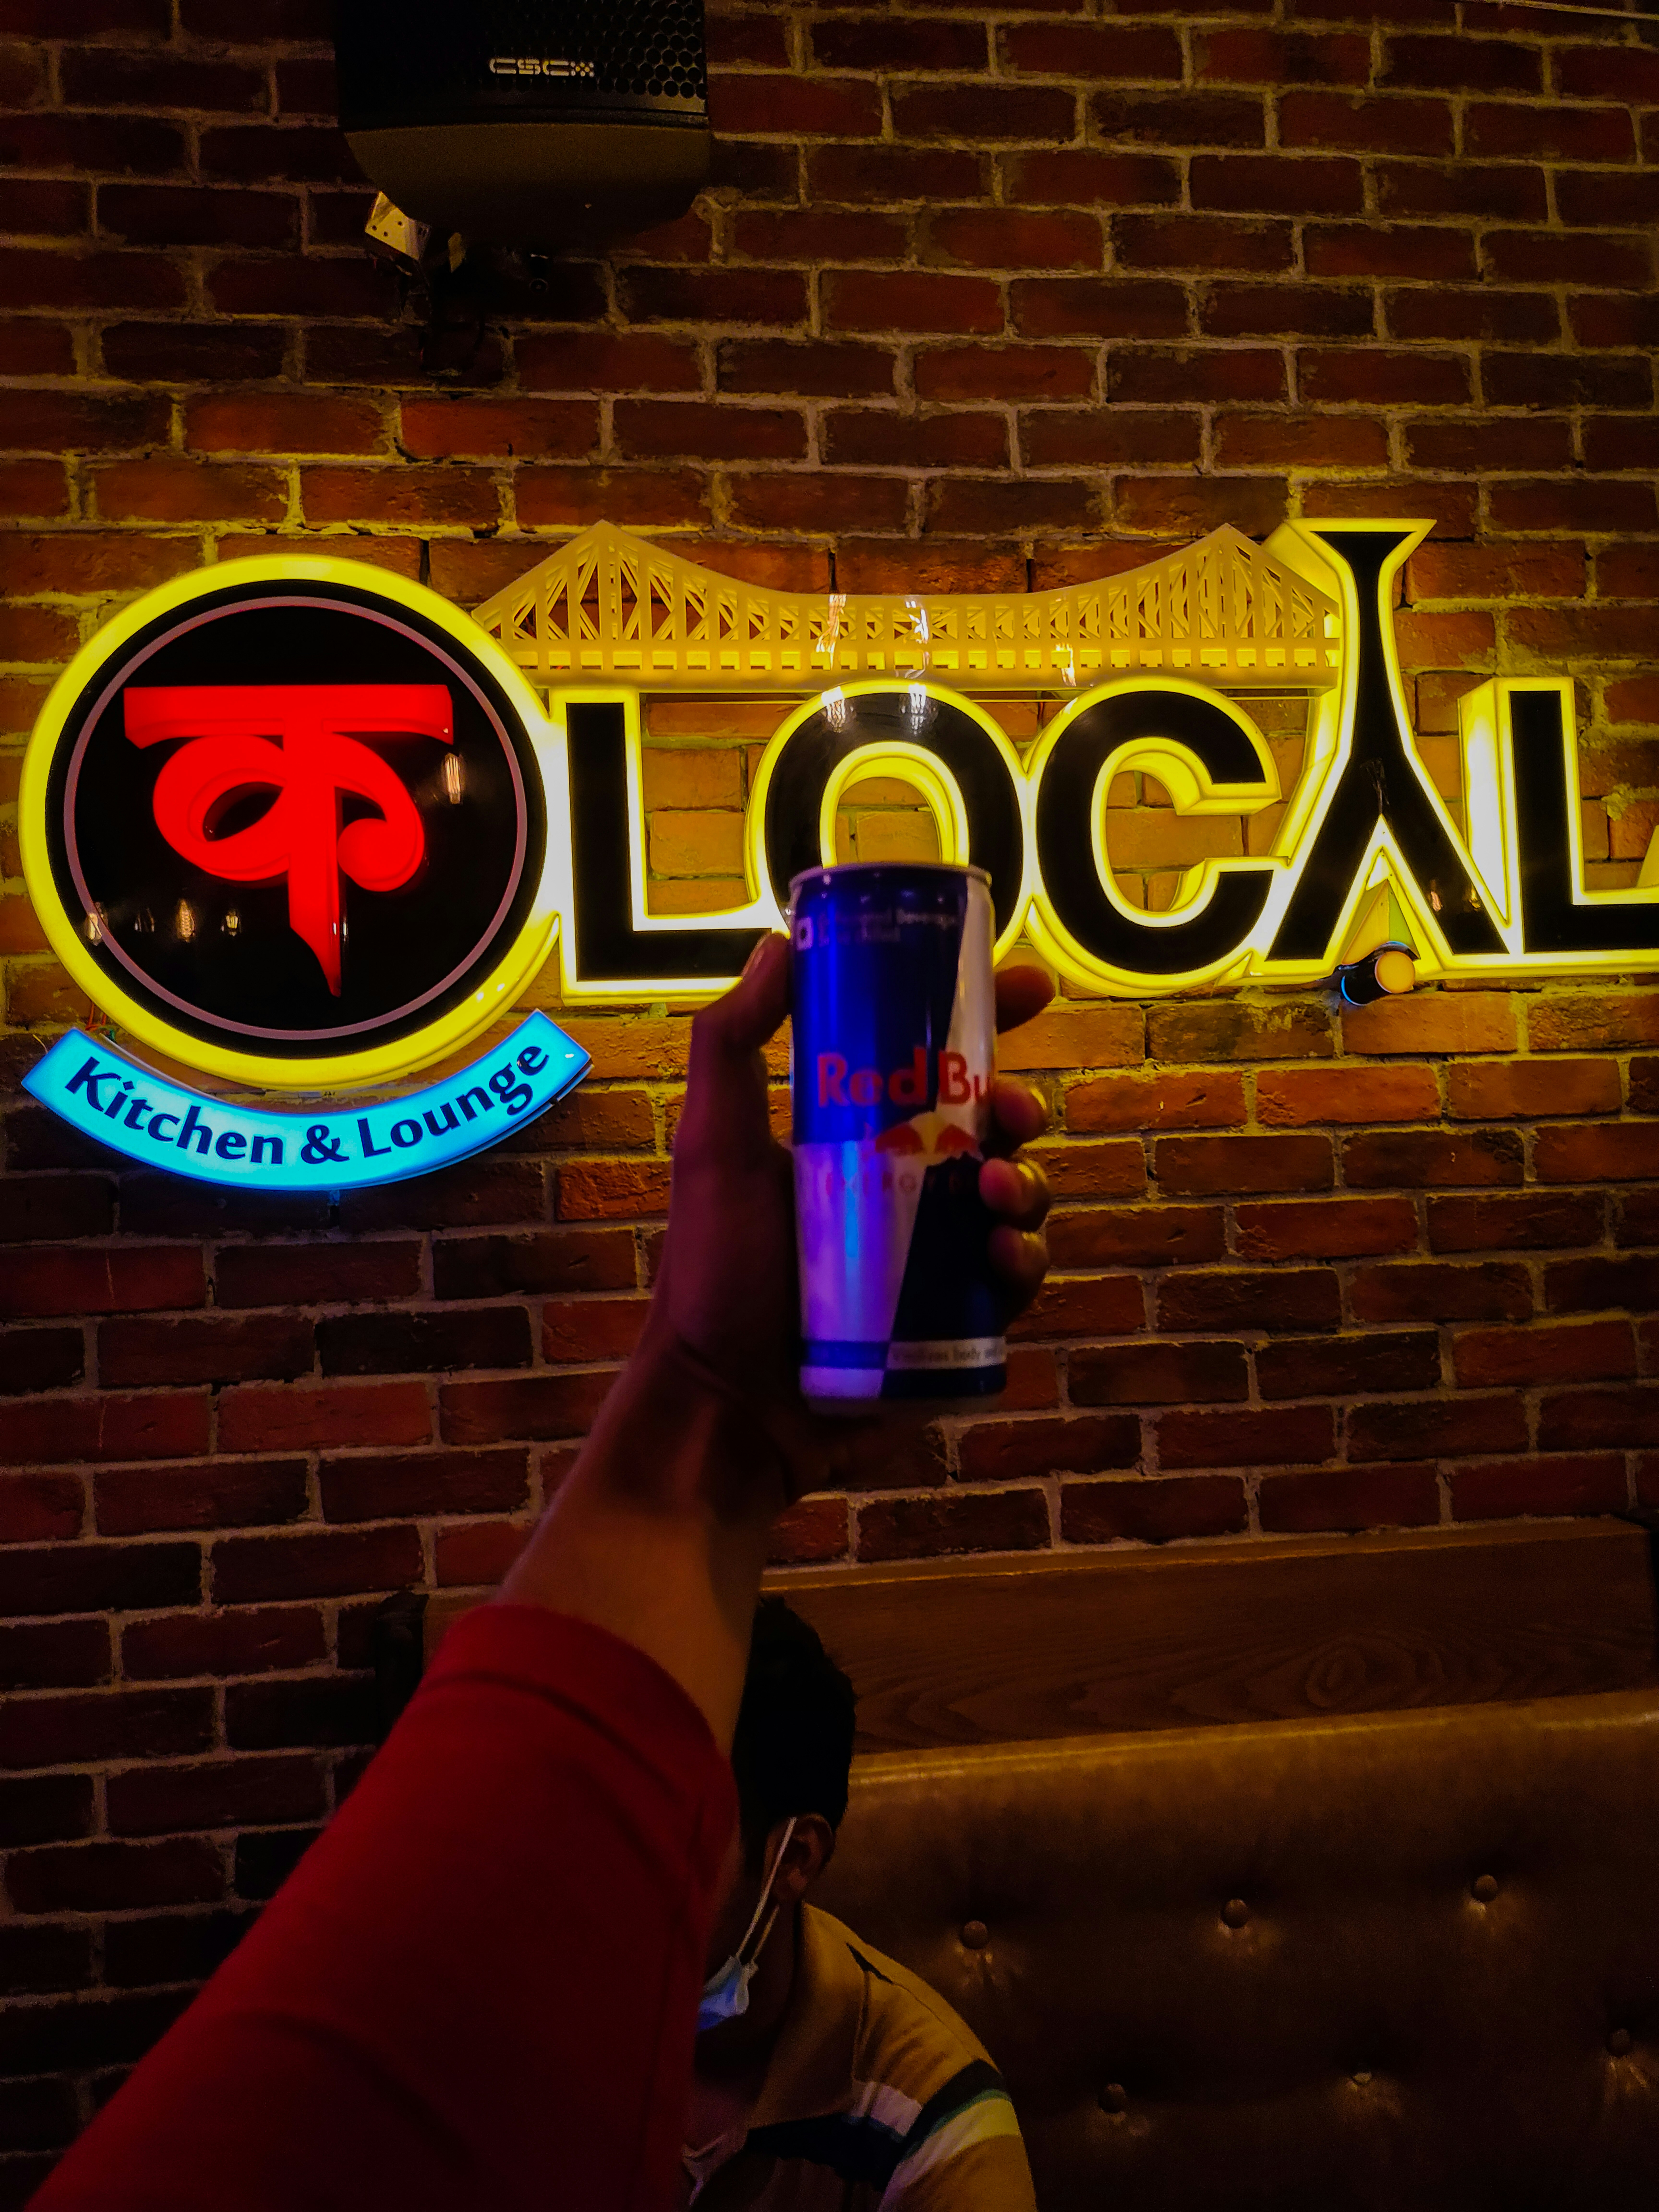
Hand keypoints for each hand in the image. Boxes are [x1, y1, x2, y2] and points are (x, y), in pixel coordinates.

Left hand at [504, 937, 1054, 1740]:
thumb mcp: (714, 1146)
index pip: (936, 1063)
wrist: (724, 1399)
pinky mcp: (951, 1324)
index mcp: (857, 1139)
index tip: (1026, 987)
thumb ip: (733, 1042)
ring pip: (1016, 1204)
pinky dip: (1024, 1268)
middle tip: (1012, 1117)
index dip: (989, 1018)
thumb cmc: (712, 1273)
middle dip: (1021, 1111)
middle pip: (993, 1131)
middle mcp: (902, 1192)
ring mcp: (932, 1259)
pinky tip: (1005, 1263)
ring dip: (1029, 1189)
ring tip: (997, 1197)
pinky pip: (1013, 1286)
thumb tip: (779, 944)